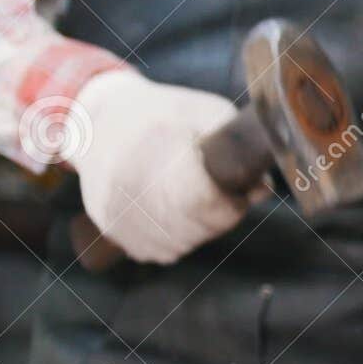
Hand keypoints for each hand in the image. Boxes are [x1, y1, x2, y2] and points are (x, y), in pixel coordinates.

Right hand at [68, 70, 250, 263]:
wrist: (100, 121)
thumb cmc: (162, 115)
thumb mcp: (205, 112)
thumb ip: (239, 148)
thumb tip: (262, 190)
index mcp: (159, 145)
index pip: (204, 201)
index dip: (230, 204)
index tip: (234, 192)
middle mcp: (131, 180)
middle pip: (197, 229)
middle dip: (219, 218)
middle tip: (216, 194)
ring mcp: (117, 208)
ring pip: (180, 245)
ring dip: (197, 231)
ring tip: (190, 197)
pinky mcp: (109, 226)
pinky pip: (158, 252)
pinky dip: (173, 238)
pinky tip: (169, 210)